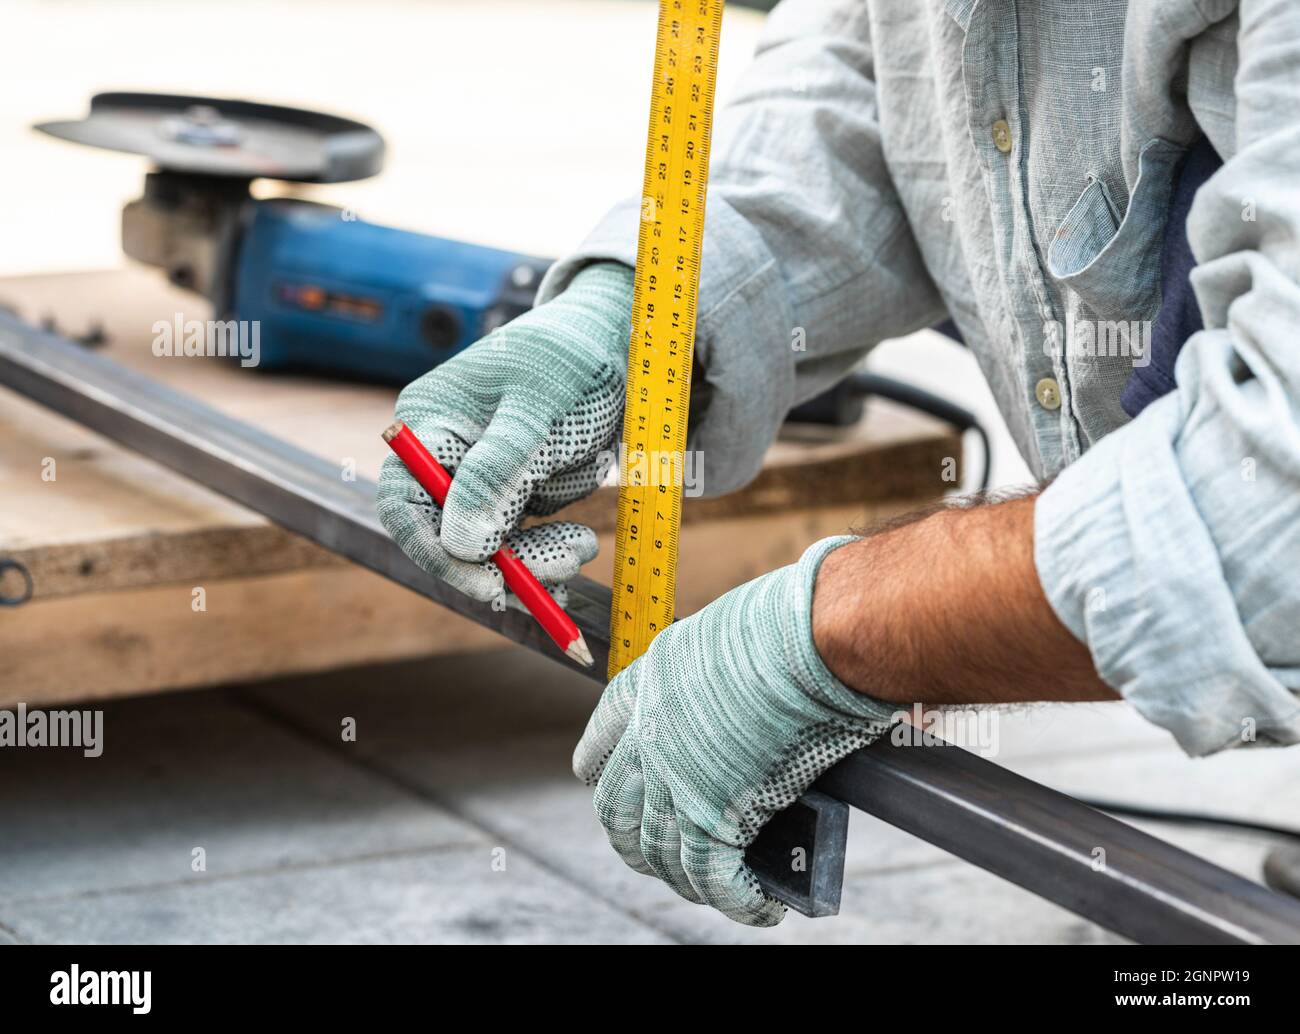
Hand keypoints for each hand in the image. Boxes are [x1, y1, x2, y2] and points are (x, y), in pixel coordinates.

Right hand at [377, 263, 632, 608]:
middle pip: (452, 533)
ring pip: (496, 541)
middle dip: (505, 560)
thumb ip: (496, 475)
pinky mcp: (518, 485)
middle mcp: (447, 451)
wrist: (619, 339)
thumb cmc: (571, 360)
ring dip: (538, 554)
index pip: (406, 504)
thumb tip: (461, 546)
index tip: (490, 585)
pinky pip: (528, 531)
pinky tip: (583, 528)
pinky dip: (554, 537)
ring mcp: (483, 472)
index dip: (438, 553)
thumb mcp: (536, 414)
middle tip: (560, 569)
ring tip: (582, 546)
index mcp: (429, 423)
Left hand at [573, 536, 894, 925]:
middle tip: (663, 855)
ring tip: (718, 889)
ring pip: (661, 854)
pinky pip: (713, 878)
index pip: (598, 748)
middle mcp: (647, 737)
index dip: (604, 779)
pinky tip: (759, 907)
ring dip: (687, 881)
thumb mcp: (724, 640)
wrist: (812, 639)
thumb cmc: (787, 623)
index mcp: (645, 686)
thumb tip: (740, 711)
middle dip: (636, 842)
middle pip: (617, 812)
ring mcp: (675, 780)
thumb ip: (714, 683)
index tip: (613, 792)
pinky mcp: (713, 815)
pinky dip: (737, 901)